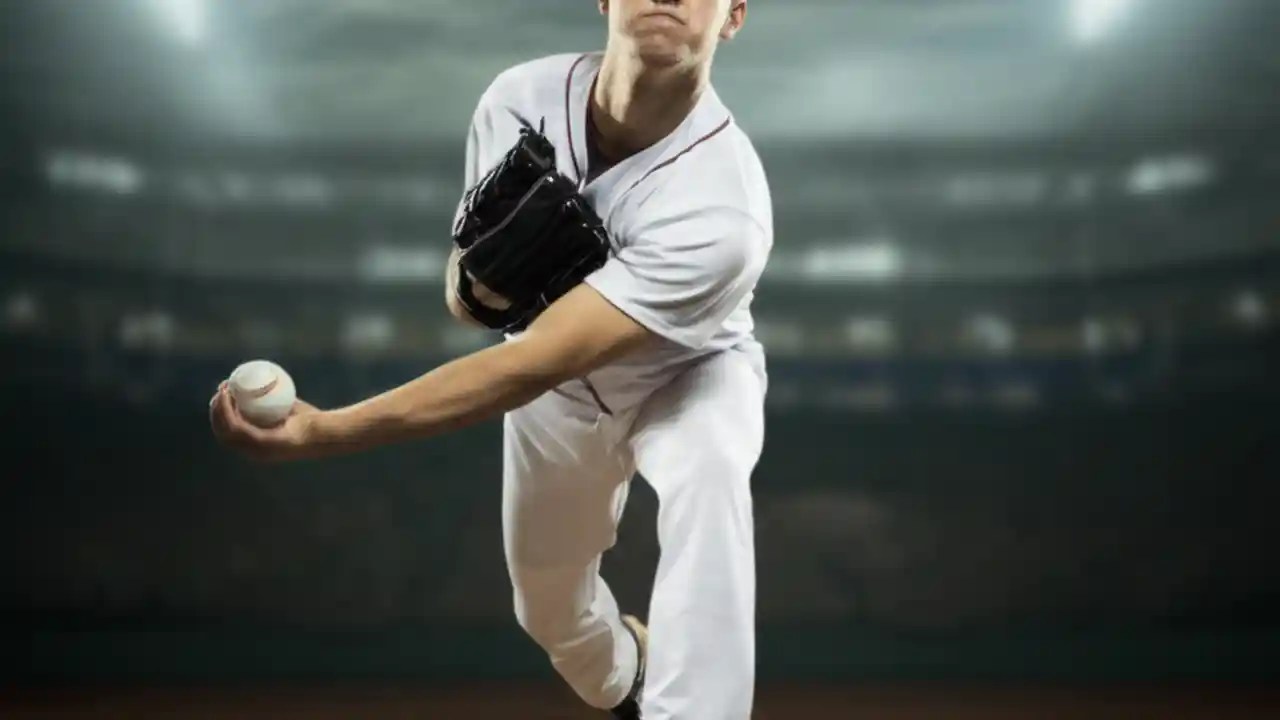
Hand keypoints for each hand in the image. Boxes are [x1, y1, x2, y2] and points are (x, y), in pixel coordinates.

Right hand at [208, 381, 324, 462]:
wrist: (326, 431)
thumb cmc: (310, 421)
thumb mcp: (287, 411)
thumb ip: (275, 404)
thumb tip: (263, 386)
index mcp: (255, 447)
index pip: (227, 432)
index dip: (219, 414)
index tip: (222, 393)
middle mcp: (253, 452)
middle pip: (222, 431)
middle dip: (216, 409)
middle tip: (222, 388)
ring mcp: (257, 450)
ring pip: (227, 429)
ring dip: (219, 408)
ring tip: (223, 390)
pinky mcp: (264, 443)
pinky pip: (239, 427)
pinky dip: (229, 412)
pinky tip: (229, 398)